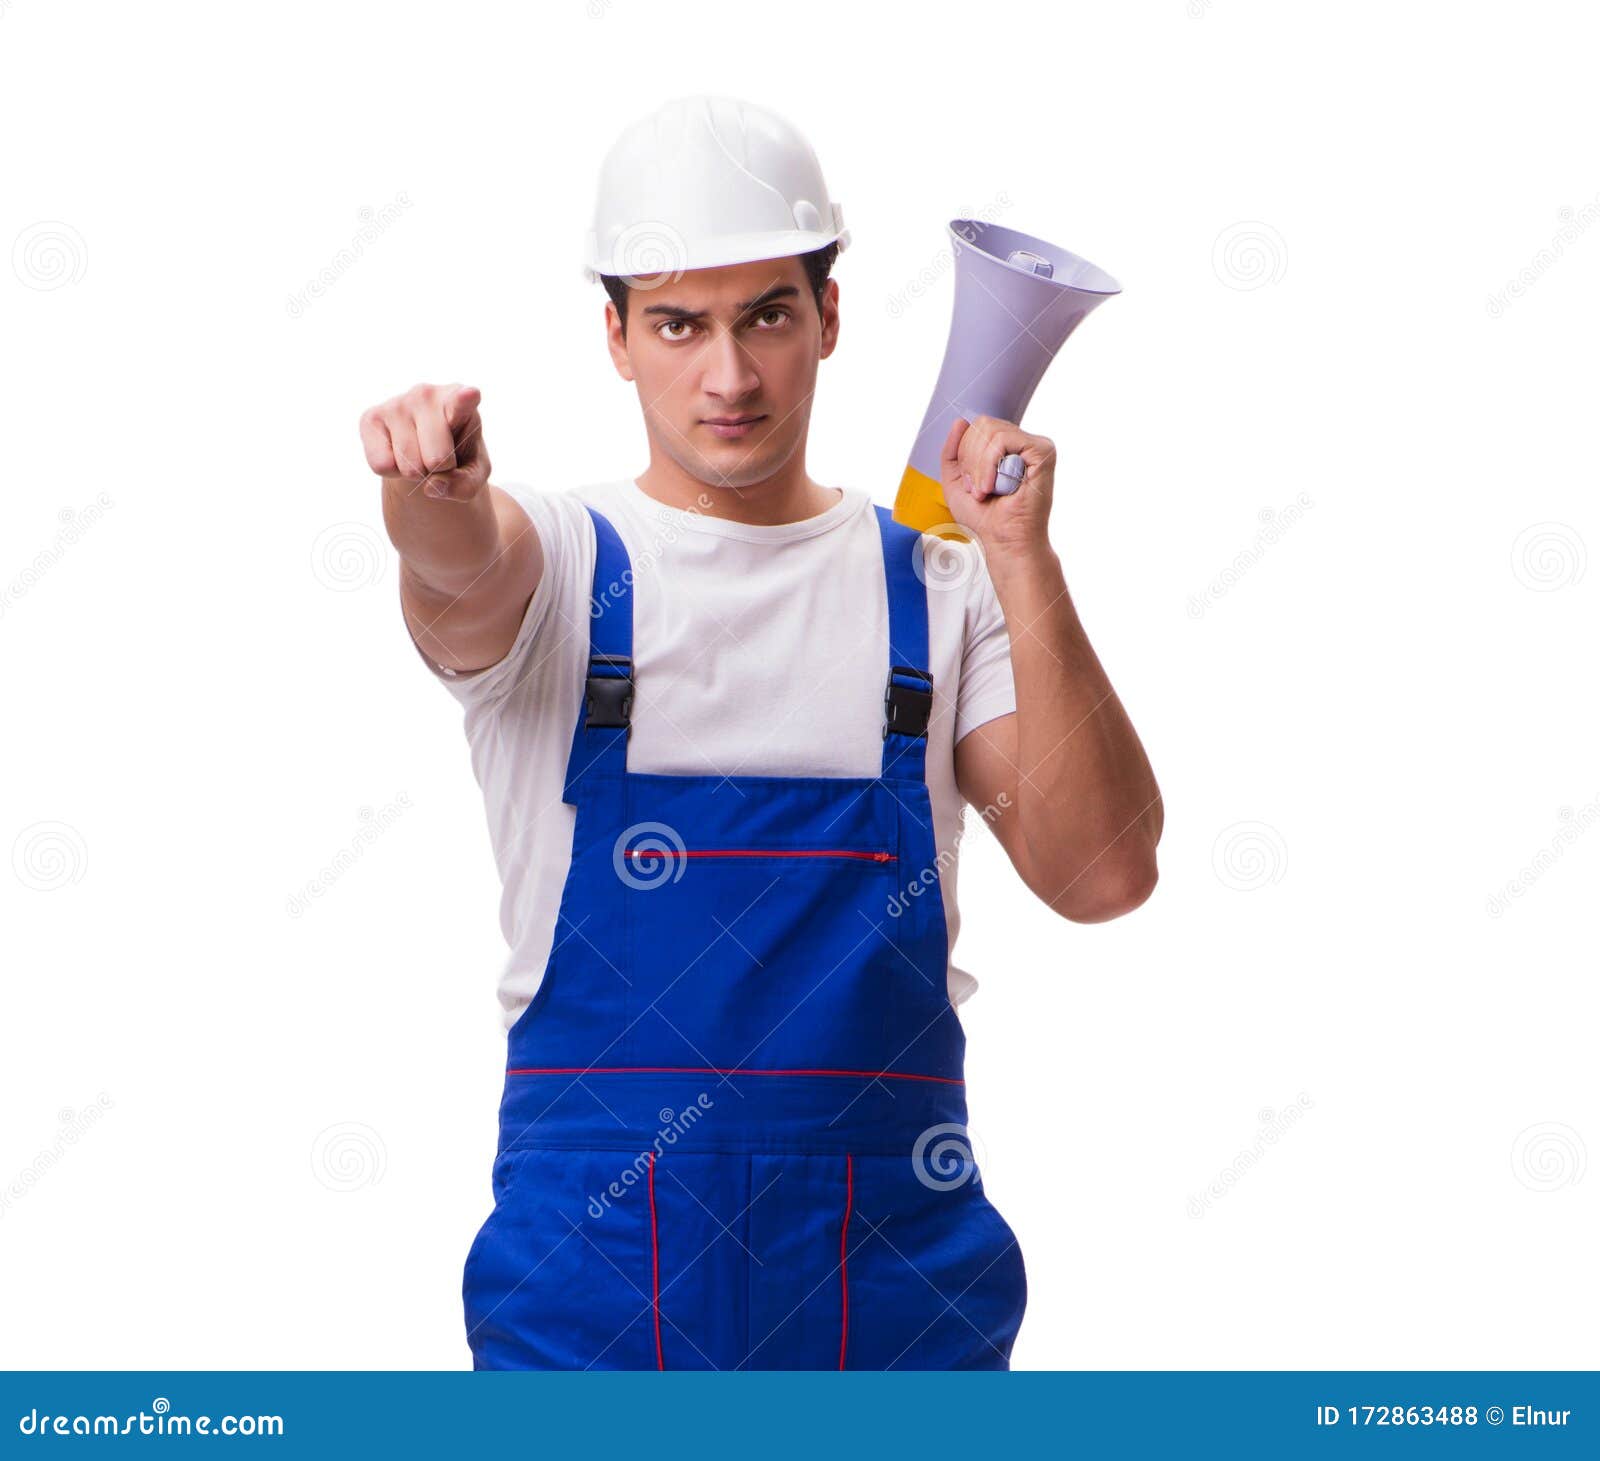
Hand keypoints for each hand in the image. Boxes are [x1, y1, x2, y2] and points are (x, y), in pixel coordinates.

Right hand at [359, 382, 490, 501]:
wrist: (426, 451)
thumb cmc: (458, 456)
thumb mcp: (474, 475)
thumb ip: (465, 485)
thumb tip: (433, 486)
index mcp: (463, 403)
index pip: (463, 402)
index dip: (465, 400)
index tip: (471, 394)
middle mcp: (427, 394)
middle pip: (437, 459)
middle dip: (439, 471)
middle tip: (439, 457)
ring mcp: (396, 403)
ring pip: (409, 466)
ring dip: (416, 473)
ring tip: (420, 453)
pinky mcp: (370, 418)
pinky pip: (382, 465)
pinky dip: (392, 473)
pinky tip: (398, 453)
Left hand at [937, 414, 1054, 561]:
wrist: (1003, 542)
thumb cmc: (984, 518)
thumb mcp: (956, 481)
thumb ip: (953, 451)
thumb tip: (960, 420)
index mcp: (1005, 448)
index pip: (977, 427)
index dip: (965, 454)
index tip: (972, 486)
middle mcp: (1022, 443)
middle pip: (983, 424)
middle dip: (970, 460)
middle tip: (977, 490)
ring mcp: (1034, 446)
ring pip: (991, 431)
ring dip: (978, 466)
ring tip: (985, 491)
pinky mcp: (1043, 451)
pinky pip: (1003, 440)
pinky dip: (989, 464)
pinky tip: (993, 486)